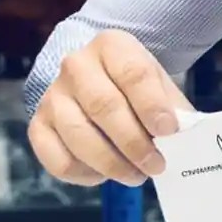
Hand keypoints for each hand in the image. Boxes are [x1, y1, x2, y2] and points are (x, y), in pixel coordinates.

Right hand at [27, 30, 190, 186]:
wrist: (101, 80)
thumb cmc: (137, 86)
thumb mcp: (161, 86)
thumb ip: (173, 109)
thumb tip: (184, 140)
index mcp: (113, 46)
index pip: (133, 74)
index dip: (152, 105)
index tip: (169, 131)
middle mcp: (76, 66)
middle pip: (104, 106)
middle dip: (134, 143)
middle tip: (157, 165)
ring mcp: (52, 96)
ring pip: (78, 135)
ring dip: (112, 164)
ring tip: (137, 175)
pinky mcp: (38, 126)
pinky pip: (57, 158)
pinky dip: (84, 174)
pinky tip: (105, 174)